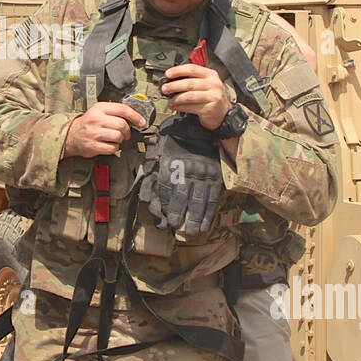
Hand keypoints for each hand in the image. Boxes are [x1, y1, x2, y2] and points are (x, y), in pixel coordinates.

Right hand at [63, 102, 146, 158]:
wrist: (72, 135)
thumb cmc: (89, 124)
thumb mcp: (100, 111)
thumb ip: (115, 112)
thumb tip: (135, 117)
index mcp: (100, 108)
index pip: (123, 109)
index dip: (135, 116)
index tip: (142, 122)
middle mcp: (96, 119)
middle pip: (122, 124)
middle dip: (127, 131)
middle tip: (124, 133)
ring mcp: (94, 133)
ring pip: (118, 136)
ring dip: (120, 139)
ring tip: (114, 139)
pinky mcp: (93, 145)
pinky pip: (112, 148)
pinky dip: (114, 148)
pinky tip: (108, 145)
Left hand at [137, 115, 222, 236]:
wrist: (196, 127)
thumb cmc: (172, 141)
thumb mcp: (158, 151)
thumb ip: (151, 173)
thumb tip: (146, 196)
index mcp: (171, 164)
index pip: (165, 190)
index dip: (162, 207)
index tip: (161, 221)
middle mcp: (186, 170)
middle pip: (181, 198)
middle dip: (177, 216)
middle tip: (174, 229)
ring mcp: (203, 174)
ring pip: (198, 201)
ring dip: (194, 219)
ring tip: (190, 233)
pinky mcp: (215, 176)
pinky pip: (212, 198)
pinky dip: (208, 213)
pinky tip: (204, 225)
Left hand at [161, 64, 229, 130]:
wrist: (224, 113)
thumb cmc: (212, 97)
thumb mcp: (207, 84)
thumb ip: (193, 79)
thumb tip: (172, 80)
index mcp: (211, 75)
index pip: (192, 69)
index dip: (178, 70)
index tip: (168, 74)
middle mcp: (213, 84)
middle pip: (189, 83)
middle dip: (174, 86)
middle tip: (165, 89)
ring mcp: (213, 97)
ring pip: (189, 96)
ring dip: (176, 99)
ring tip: (170, 101)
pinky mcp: (210, 109)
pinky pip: (191, 107)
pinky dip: (181, 107)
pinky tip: (176, 107)